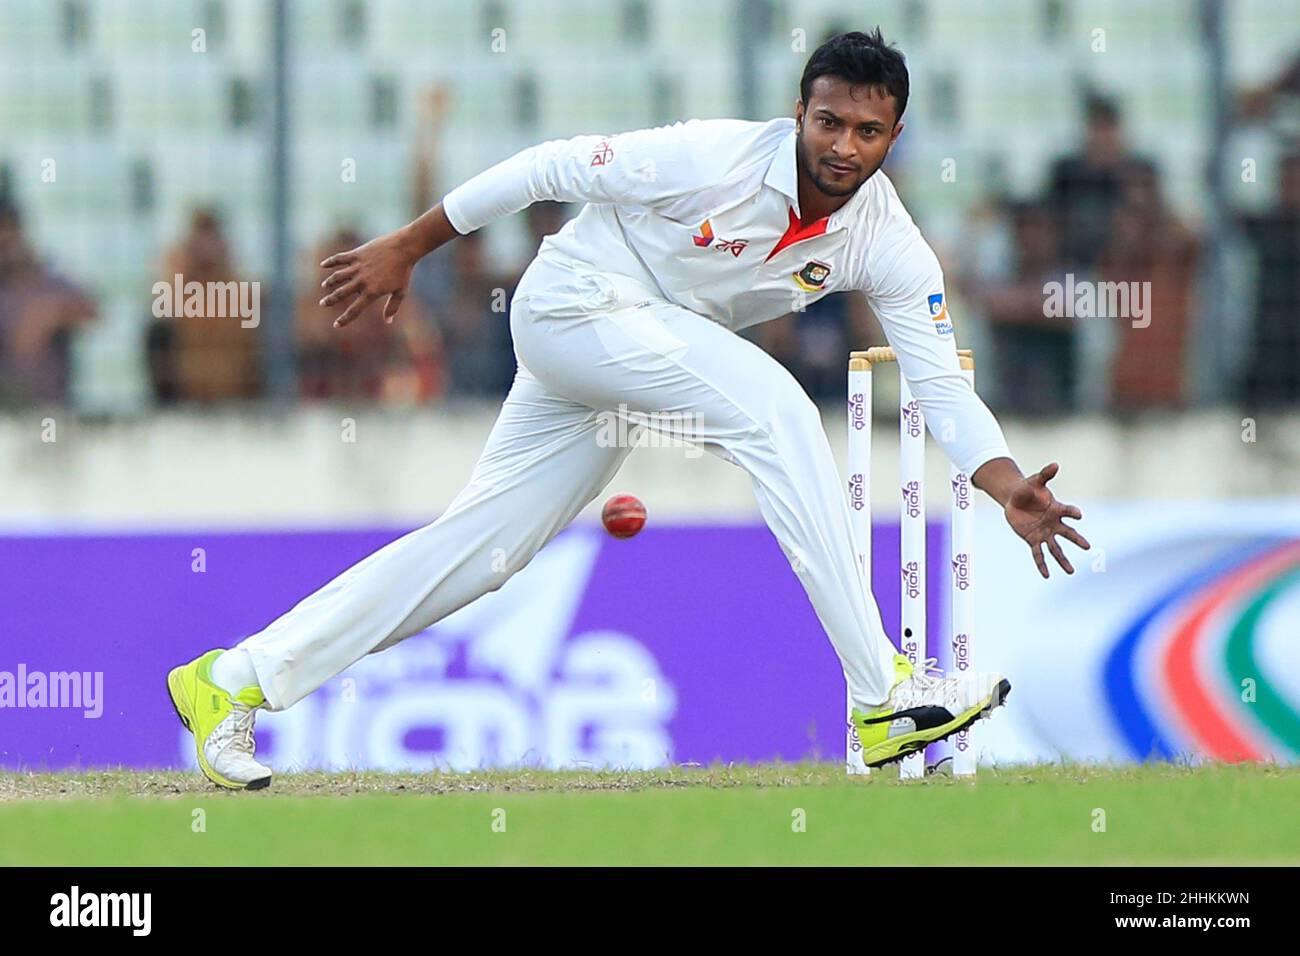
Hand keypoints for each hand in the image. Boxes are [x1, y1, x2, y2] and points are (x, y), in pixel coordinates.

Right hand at [319, 230, 418, 327]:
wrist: (403, 249)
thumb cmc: (404, 271)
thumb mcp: (401, 292)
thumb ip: (392, 307)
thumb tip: (388, 321)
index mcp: (372, 292)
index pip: (355, 310)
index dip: (345, 319)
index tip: (336, 325)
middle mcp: (362, 281)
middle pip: (341, 293)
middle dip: (330, 300)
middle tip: (323, 304)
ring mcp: (357, 267)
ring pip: (337, 276)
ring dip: (329, 282)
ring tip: (324, 286)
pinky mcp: (356, 255)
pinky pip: (339, 259)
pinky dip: (330, 262)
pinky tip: (323, 265)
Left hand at [1003, 461, 1090, 577]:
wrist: (1015, 499)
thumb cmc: (1028, 489)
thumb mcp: (1035, 481)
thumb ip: (1045, 474)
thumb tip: (1055, 464)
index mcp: (1056, 509)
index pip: (1068, 511)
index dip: (1073, 512)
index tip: (1078, 515)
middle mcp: (1053, 523)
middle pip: (1067, 533)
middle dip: (1077, 540)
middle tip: (1088, 547)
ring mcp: (1044, 533)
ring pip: (1055, 548)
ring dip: (1062, 560)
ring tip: (1071, 571)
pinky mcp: (1032, 539)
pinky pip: (1038, 554)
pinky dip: (1041, 564)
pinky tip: (1046, 575)